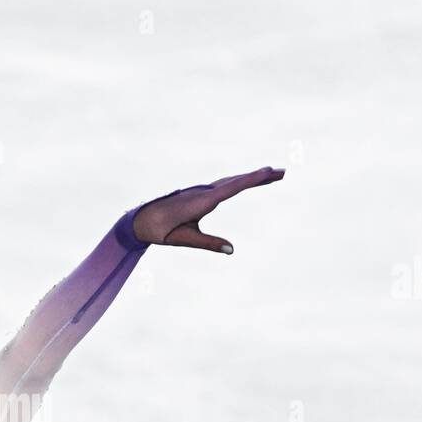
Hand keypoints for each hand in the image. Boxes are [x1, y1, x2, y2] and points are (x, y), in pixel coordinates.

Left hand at [131, 166, 285, 252]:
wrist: (139, 220)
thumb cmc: (160, 231)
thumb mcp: (183, 239)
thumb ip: (207, 243)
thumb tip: (231, 249)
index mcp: (201, 201)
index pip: (231, 188)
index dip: (251, 179)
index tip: (268, 171)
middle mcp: (203, 192)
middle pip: (236, 181)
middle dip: (260, 176)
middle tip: (283, 172)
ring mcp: (201, 191)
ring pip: (231, 181)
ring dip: (252, 177)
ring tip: (273, 175)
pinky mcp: (199, 194)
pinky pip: (224, 185)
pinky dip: (239, 181)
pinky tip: (247, 181)